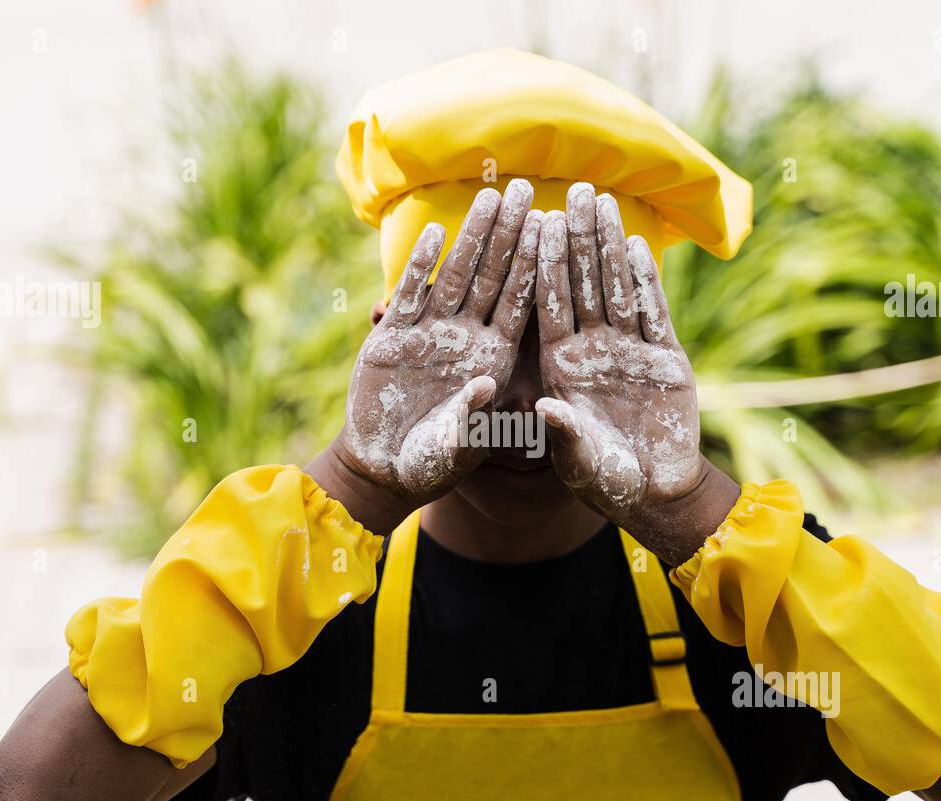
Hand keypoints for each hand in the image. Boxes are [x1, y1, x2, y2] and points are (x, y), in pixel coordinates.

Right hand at [327, 179, 541, 527]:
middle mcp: (469, 340)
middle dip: (510, 234)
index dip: (537, 266)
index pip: (522, 304)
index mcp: (496, 361)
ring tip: (487, 196)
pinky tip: (435, 232)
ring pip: (456, 276)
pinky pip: (412, 293)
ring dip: (471, 236)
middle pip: (494, 277)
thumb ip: (471, 420)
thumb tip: (486, 387)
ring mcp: (432, 334)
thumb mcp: (457, 448)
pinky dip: (422, 265)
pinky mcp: (394, 337)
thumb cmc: (432, 465)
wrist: (385, 470)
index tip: (555, 227)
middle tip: (526, 189)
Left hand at [535, 183, 737, 563]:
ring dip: (608, 244)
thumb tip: (544, 408)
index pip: (548, 306)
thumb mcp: (577, 462)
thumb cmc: (605, 482)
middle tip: (572, 189)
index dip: (542, 264)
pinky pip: (653, 312)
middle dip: (576, 236)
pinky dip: (645, 281)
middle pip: (581, 283)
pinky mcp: (664, 358)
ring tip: (602, 201)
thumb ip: (562, 434)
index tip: (535, 223)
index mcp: (560, 368)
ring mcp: (627, 351)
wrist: (654, 494)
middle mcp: (591, 351)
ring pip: (615, 287)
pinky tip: (636, 246)